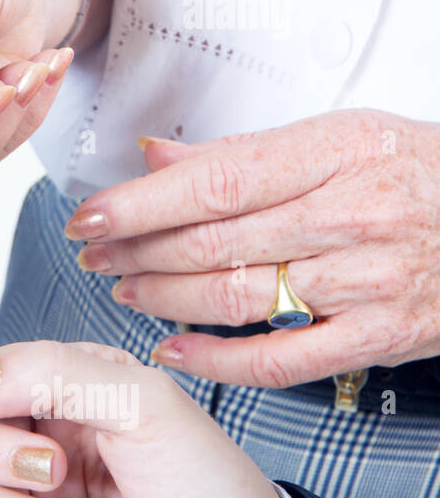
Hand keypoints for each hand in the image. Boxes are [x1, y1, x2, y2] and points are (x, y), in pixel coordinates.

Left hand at [64, 109, 439, 386]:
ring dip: (162, 297)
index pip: (214, 182)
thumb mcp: (339, 137)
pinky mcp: (377, 337)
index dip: (139, 204)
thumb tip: (156, 156)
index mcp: (336, 154)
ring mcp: (365, 282)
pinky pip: (279, 359)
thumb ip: (241, 152)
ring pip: (235, 297)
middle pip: (213, 241)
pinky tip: (173, 349)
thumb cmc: (422, 173)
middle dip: (136, 251)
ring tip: (124, 288)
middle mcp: (351, 217)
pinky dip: (216, 360)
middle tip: (94, 253)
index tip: (91, 216)